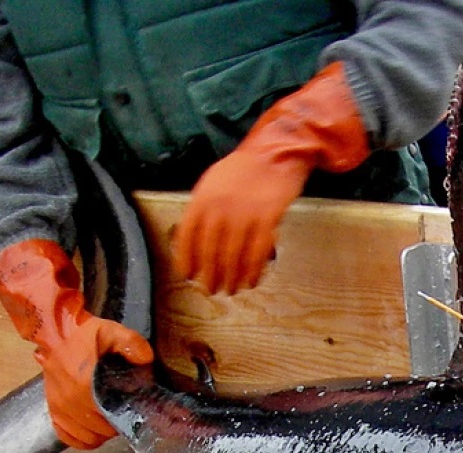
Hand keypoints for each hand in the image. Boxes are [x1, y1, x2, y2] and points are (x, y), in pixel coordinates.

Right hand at [0, 238, 153, 448]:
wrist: (53, 331)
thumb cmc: (83, 334)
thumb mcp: (112, 331)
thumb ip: (132, 344)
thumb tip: (146, 361)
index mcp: (84, 385)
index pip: (111, 419)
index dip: (125, 419)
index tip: (132, 410)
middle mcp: (69, 401)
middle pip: (102, 431)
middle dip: (115, 425)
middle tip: (123, 413)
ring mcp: (58, 407)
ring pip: (87, 438)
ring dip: (101, 433)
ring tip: (109, 420)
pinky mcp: (52, 410)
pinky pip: (68, 437)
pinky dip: (81, 438)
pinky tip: (91, 428)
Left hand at [172, 62, 370, 295]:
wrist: (276, 151)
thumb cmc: (244, 168)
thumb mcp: (214, 181)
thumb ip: (203, 206)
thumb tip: (195, 236)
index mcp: (202, 198)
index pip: (187, 237)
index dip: (187, 260)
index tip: (189, 276)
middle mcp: (220, 208)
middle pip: (210, 252)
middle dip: (210, 275)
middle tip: (212, 290)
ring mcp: (244, 214)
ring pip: (234, 257)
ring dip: (232, 278)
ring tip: (232, 289)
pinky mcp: (267, 220)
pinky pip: (257, 254)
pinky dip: (253, 271)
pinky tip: (252, 281)